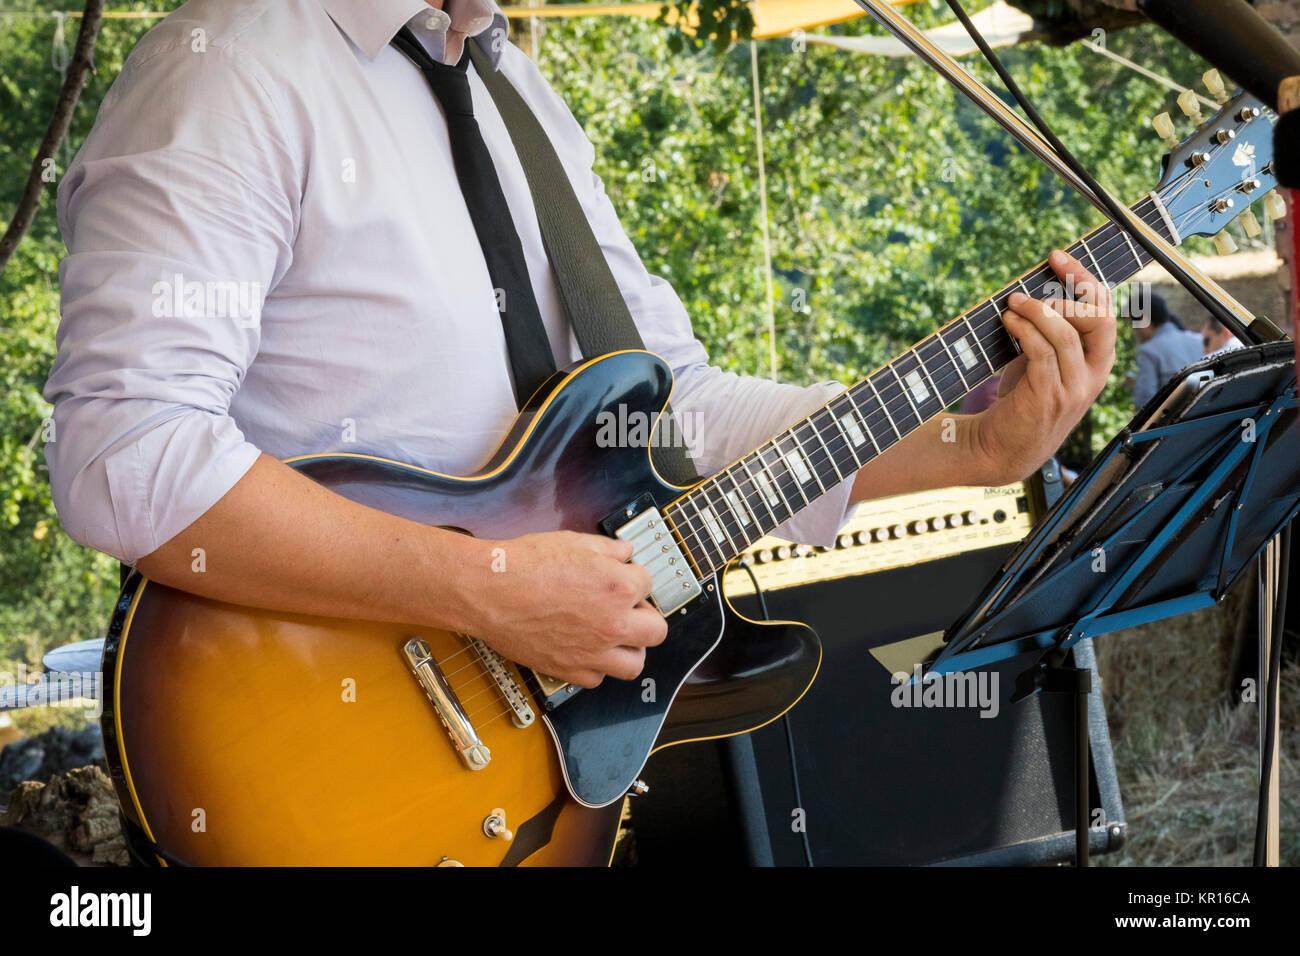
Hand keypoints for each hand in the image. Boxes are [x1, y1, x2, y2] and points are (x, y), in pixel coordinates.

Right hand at [461, 530, 666, 687]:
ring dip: (629, 649)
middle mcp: (613, 623)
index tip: (620, 577)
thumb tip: (624, 552)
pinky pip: (598, 679)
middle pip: (656, 630)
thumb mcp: (573, 541)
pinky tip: (584, 650)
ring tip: (614, 636)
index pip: (648, 583)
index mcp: (619, 587)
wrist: (489, 591)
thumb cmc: (526, 564)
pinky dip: (595, 667)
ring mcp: (594, 652)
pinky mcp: (570, 670)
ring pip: (634, 664)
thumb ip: (607, 549)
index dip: (633, 578)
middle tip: (627, 609)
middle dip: (644, 616)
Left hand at [967, 249, 1115, 483]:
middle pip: (1099, 318)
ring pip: (1066, 333)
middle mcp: (1092, 375)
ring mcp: (1073, 388)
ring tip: (1013, 301)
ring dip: (1037, 309)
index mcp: (1097, 363)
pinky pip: (1042, 352)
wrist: (1001, 449)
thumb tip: (1032, 289)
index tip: (1058, 258)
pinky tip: (1009, 321)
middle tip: (1043, 270)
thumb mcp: (1041, 362)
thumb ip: (1046, 333)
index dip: (1085, 279)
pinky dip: (1025, 330)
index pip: (1105, 311)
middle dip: (1073, 285)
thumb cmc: (1020, 402)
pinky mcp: (1048, 396)